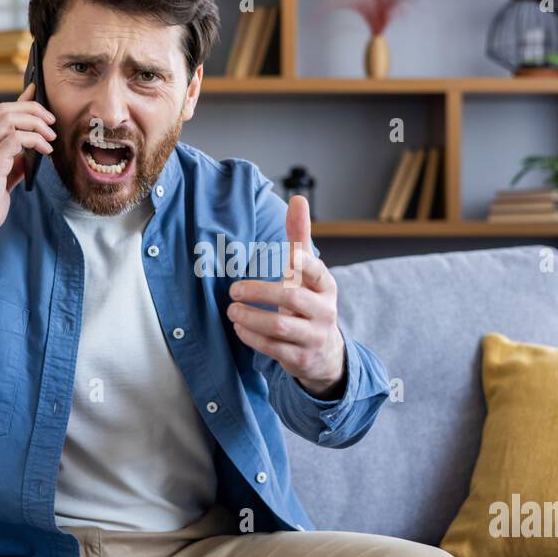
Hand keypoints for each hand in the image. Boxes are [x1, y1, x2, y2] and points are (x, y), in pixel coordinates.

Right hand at [0, 81, 54, 253]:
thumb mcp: (3, 178)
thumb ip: (14, 162)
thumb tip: (32, 152)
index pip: (0, 113)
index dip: (21, 100)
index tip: (37, 91)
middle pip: (5, 109)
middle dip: (32, 109)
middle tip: (51, 121)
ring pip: (9, 118)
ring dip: (35, 123)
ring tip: (50, 138)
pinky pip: (15, 139)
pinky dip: (34, 140)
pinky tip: (44, 152)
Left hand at [227, 194, 346, 399]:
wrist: (325, 353)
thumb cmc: (309, 302)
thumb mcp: (307, 273)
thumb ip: (300, 237)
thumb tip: (297, 198)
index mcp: (325, 286)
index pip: (316, 272)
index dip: (304, 264)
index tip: (290, 258)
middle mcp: (324, 311)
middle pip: (292, 300)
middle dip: (260, 293)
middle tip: (234, 289)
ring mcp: (314, 337)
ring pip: (281, 328)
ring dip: (251, 318)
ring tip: (232, 309)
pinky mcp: (301, 358)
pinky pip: (273, 348)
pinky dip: (252, 337)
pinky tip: (239, 326)